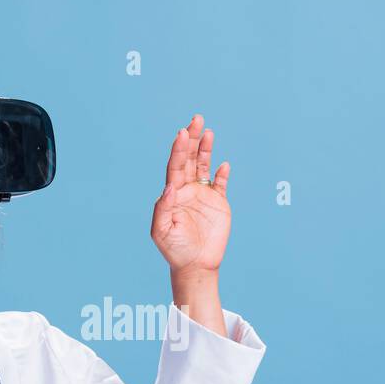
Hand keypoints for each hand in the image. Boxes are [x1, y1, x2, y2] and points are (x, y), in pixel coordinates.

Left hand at [151, 114, 230, 275]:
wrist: (195, 265)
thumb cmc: (174, 249)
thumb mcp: (161, 231)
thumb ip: (163, 208)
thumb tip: (169, 186)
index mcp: (172, 193)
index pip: (174, 166)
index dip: (178, 149)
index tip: (182, 133)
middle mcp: (187, 189)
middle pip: (188, 158)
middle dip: (192, 139)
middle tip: (196, 119)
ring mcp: (203, 194)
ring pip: (203, 165)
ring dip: (205, 149)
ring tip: (207, 131)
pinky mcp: (219, 203)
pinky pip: (221, 183)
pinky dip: (222, 174)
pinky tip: (223, 165)